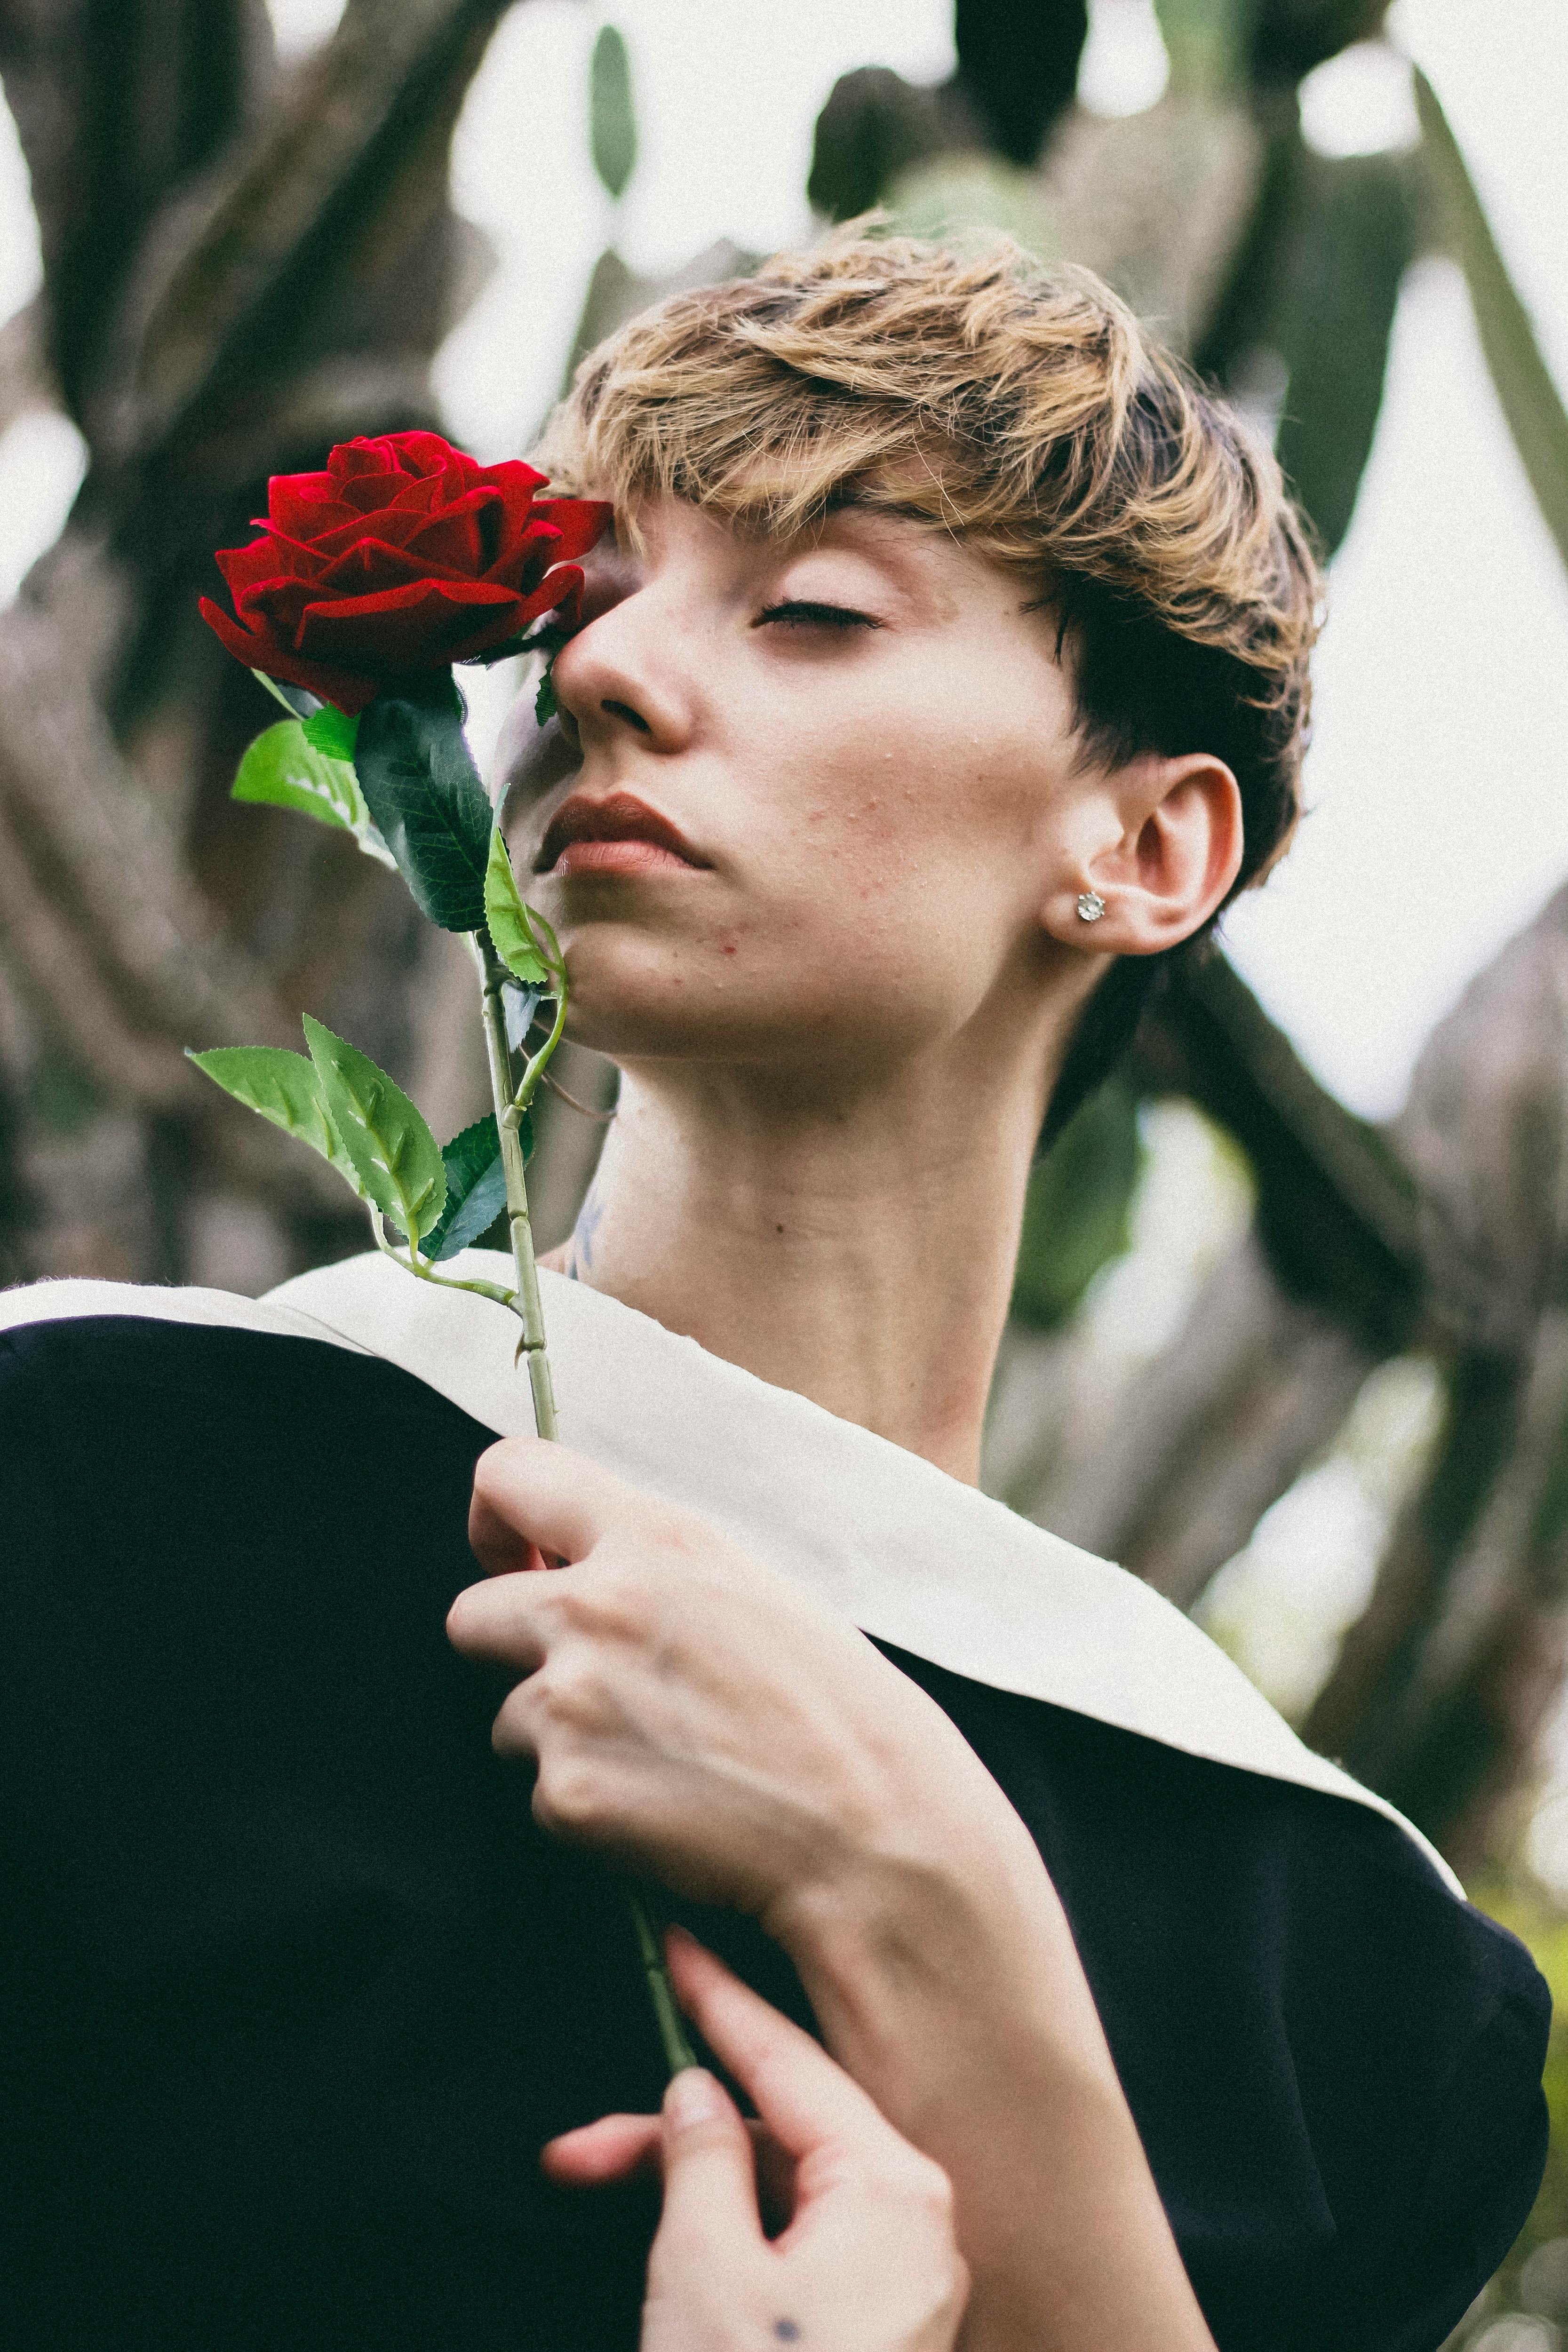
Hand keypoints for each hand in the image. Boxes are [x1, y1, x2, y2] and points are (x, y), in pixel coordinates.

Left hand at [448, 1435, 1008, 1931]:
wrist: (875, 1831)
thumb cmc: (837, 1710)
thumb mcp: (751, 1588)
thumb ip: (654, 1566)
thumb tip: (568, 1568)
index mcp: (655, 1538)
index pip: (511, 1475)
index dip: (496, 1523)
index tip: (516, 1560)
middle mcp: (597, 1606)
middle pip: (471, 1614)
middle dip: (510, 1651)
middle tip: (585, 1685)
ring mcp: (572, 1701)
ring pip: (509, 1716)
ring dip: (560, 1739)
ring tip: (661, 1759)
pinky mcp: (566, 1793)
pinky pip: (542, 1794)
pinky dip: (587, 1807)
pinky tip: (666, 1809)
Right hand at [545, 1928, 968, 2351]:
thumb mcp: (705, 2267)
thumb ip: (702, 2157)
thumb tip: (696, 2097)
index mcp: (894, 2187)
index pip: (792, 2062)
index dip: (721, 2002)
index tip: (675, 1946)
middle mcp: (915, 2222)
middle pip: (784, 2130)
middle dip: (676, 2127)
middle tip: (581, 2143)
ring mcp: (900, 2283)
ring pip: (782, 2190)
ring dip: (687, 2188)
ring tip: (589, 2191)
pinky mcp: (875, 2330)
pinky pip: (797, 2245)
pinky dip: (725, 2235)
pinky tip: (660, 2240)